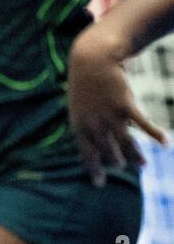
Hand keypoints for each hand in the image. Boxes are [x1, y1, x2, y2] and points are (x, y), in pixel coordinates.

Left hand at [68, 27, 166, 185]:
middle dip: (117, 162)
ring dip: (136, 156)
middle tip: (124, 165)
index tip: (99, 183)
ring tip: (142, 164)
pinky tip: (165, 143)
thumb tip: (97, 145)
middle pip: (109, 152)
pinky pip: (143, 125)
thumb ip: (87, 127)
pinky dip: (155, 135)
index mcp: (79, 126)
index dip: (93, 170)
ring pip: (126, 144)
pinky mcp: (126, 105)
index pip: (86, 155)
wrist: (92, 60)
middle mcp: (94, 125)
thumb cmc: (86, 86)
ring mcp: (110, 116)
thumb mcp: (80, 108)